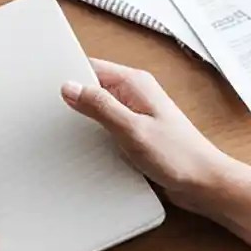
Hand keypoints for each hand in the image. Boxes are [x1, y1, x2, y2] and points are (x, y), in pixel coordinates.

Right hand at [60, 58, 233, 217]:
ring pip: (97, 107)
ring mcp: (134, 113)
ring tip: (67, 130)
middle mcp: (134, 94)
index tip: (46, 88)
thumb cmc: (179, 156)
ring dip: (83, 118)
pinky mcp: (134, 131)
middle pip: (92, 87)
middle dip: (72, 98)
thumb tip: (70, 87)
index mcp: (135, 84)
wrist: (204, 184)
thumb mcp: (132, 129)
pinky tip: (86, 145)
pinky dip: (93, 133)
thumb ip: (100, 106)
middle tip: (51, 112)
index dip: (68, 75)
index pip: (91, 67)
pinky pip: (105, 125)